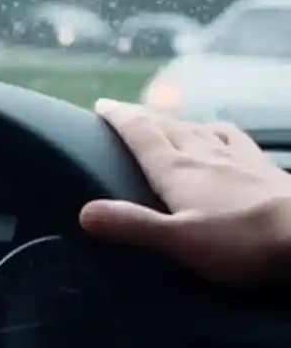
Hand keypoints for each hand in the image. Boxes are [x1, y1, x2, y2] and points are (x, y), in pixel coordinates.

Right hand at [79, 99, 290, 283]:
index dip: (118, 117)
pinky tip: (217, 132)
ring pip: (196, 128)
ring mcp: (236, 157)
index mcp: (177, 170)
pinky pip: (233, 136)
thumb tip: (84, 212)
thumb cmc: (242, 242)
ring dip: (174, 120)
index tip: (101, 106)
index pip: (140, 133)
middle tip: (122, 109)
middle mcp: (203, 154)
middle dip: (140, 115)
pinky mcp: (263, 167)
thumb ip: (132, 225)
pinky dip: (216, 129)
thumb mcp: (179, 241)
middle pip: (165, 126)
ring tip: (163, 120)